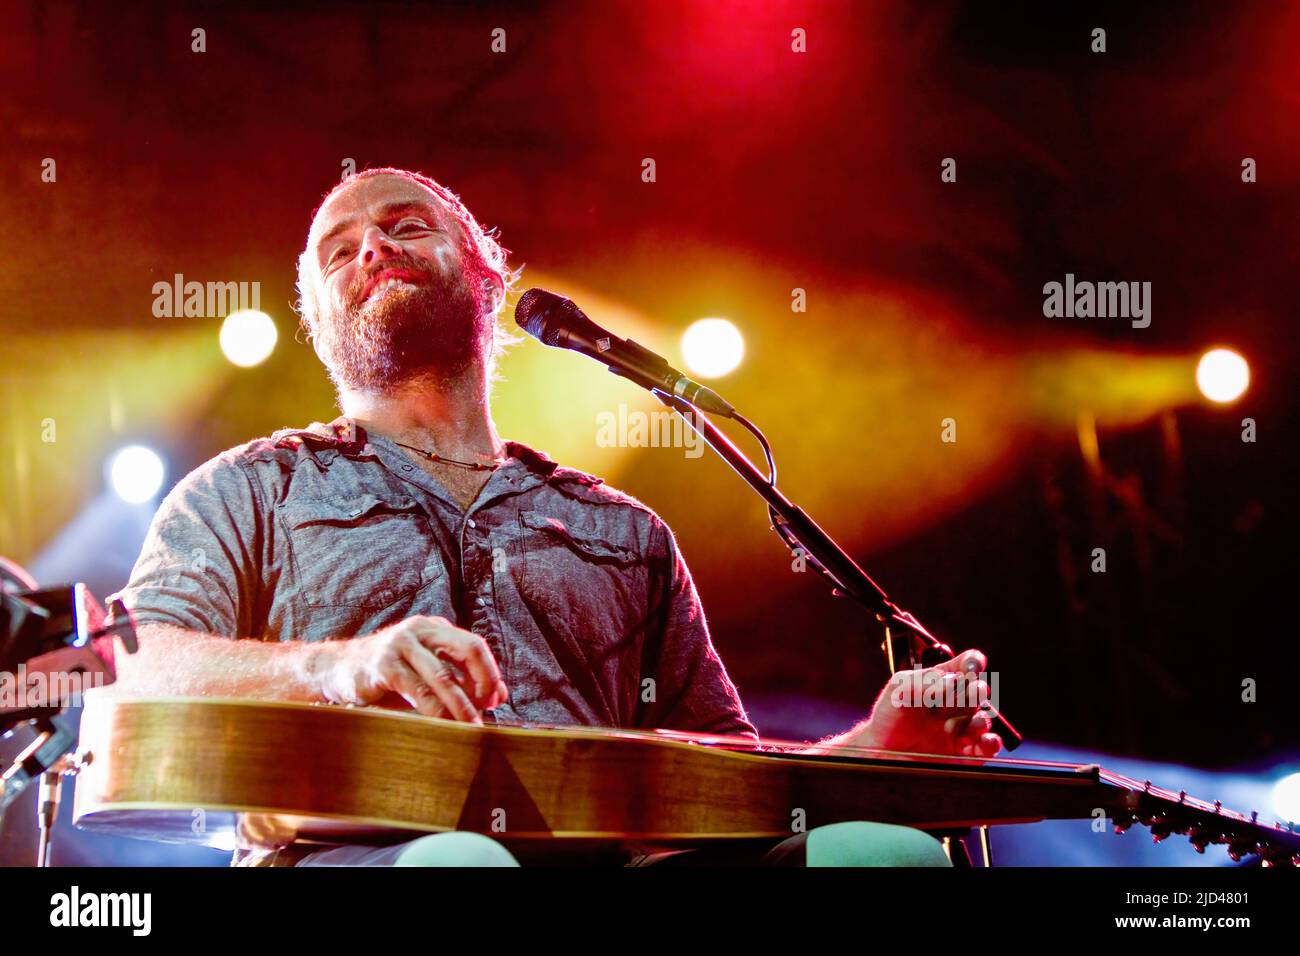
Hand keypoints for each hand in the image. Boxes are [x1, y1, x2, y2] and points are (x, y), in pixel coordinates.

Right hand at [324, 615, 507, 722]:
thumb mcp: (426, 672)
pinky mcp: (383, 665)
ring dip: (461, 705)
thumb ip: (462, 679)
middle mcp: (420, 629)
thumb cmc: (387, 674)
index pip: (474, 645)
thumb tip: (501, 695)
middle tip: (487, 711)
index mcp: (434, 628)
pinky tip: (443, 727)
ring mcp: (400, 644)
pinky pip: (418, 691)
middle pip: (467, 649)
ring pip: (443, 676)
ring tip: (470, 727)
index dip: (489, 673)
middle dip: (483, 682)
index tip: (493, 700)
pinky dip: (435, 711)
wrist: (336, 670)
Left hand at [851, 649, 1002, 759]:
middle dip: (973, 692)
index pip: (966, 666)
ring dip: (976, 720)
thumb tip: (950, 682)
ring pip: (984, 718)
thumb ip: (922, 681)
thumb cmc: (889, 717)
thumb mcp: (898, 690)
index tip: (972, 666)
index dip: (973, 662)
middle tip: (955, 700)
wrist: (883, 752)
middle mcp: (956, 703)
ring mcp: (963, 727)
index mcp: (942, 682)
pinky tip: (980, 741)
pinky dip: (991, 743)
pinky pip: (988, 746)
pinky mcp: (966, 752)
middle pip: (978, 690)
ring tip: (951, 727)